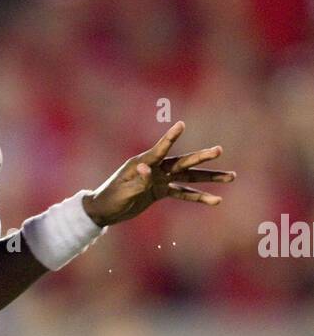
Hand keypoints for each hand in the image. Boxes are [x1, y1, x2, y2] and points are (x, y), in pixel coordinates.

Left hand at [84, 121, 234, 226]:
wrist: (104, 210)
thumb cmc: (109, 198)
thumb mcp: (123, 191)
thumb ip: (138, 181)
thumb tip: (147, 169)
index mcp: (142, 163)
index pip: (159, 149)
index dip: (170, 138)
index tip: (181, 125)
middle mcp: (155, 168)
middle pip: (182, 162)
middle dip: (201, 157)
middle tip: (219, 150)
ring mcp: (161, 179)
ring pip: (189, 177)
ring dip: (209, 177)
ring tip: (231, 177)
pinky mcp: (161, 191)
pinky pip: (183, 193)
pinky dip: (199, 197)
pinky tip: (216, 200)